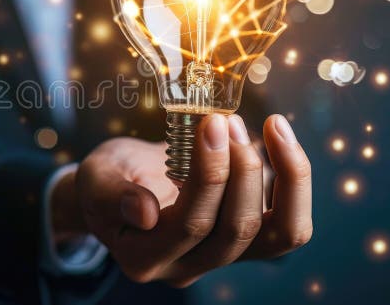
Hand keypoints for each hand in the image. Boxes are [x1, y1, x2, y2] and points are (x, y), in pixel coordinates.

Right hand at [52, 114, 311, 286]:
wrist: (121, 187)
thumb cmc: (107, 179)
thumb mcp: (95, 179)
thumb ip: (112, 196)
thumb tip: (144, 212)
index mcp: (144, 258)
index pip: (189, 225)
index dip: (209, 174)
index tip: (212, 123)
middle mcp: (186, 268)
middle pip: (235, 231)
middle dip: (243, 169)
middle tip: (230, 120)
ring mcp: (222, 258)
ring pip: (278, 237)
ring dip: (283, 178)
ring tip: (272, 127)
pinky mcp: (248, 241)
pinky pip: (289, 225)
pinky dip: (294, 183)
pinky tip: (280, 141)